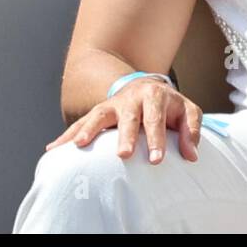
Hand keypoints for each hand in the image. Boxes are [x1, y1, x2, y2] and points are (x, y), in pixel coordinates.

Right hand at [46, 76, 201, 163]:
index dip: (156, 139)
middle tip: (123, 155)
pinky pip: (81, 122)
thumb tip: (192, 156)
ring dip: (88, 130)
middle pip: (129, 117)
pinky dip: (68, 134)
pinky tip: (53, 148)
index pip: (156, 119)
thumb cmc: (169, 106)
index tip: (156, 160)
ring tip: (78, 145)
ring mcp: (113, 104)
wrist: (147, 87)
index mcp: (156, 96)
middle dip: (125, 136)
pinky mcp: (99, 111)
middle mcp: (132, 98)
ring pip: (99, 115)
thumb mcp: (187, 112)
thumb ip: (191, 131)